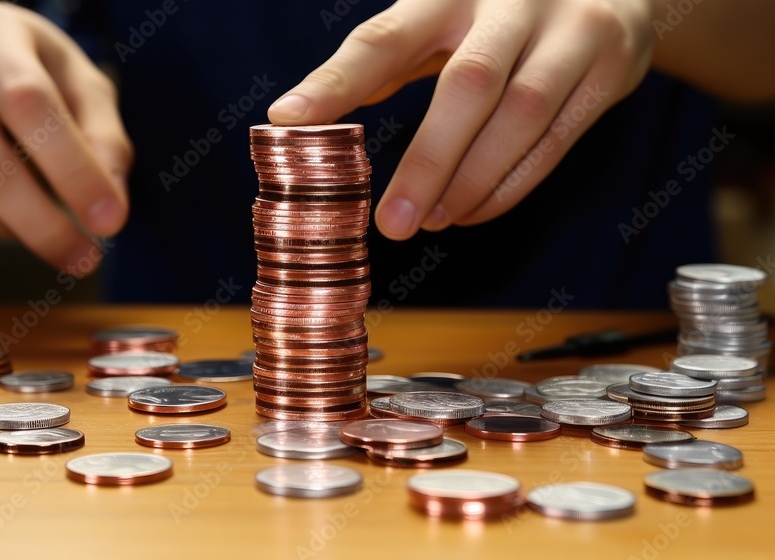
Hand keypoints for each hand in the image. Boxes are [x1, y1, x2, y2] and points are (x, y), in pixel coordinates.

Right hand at [0, 2, 131, 271]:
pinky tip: (3, 215)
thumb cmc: (32, 70)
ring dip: (11, 229)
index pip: (29, 107)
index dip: (72, 171)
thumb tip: (109, 208)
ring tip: (45, 223)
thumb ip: (104, 140)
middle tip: (85, 260)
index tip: (110, 222)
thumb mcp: (81, 84)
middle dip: (43, 226)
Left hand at [269, 0, 656, 239]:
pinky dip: (512, 184)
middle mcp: (513, 1)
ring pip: (522, 116)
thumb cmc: (500, 14)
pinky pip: (558, 139)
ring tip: (431, 221)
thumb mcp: (444, 18)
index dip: (336, 80)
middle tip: (392, 222)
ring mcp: (572, 30)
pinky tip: (473, 211)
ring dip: (472, 181)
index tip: (287, 120)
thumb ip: (391, 59)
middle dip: (428, 161)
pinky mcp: (610, 68)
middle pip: (470, 84)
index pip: (386, 36)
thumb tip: (312, 116)